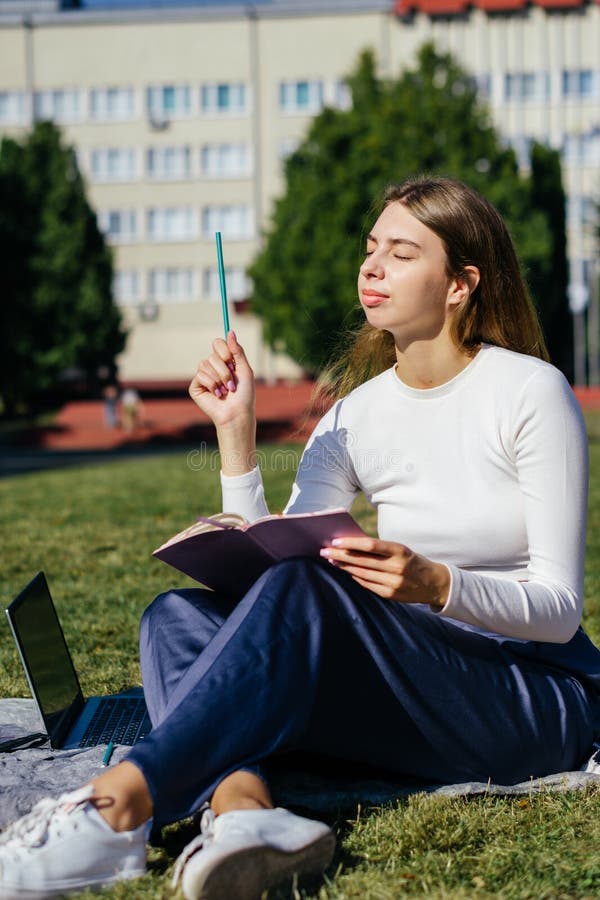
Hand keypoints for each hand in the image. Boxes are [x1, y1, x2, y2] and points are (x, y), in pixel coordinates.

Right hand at [189, 331, 254, 429]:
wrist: (237, 413)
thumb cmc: (244, 395)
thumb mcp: (245, 370)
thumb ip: (237, 351)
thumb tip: (230, 331)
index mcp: (225, 362)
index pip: (218, 343)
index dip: (224, 350)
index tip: (232, 361)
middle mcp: (213, 367)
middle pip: (213, 354)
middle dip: (225, 369)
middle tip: (232, 382)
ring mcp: (203, 376)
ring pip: (205, 364)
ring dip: (220, 378)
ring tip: (225, 390)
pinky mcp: (196, 386)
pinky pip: (200, 375)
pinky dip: (212, 384)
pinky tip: (217, 395)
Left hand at [320, 536, 449, 607]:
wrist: (434, 583)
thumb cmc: (412, 561)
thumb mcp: (400, 550)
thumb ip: (379, 548)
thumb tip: (350, 544)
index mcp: (400, 551)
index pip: (371, 545)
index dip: (351, 543)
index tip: (335, 540)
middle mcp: (397, 568)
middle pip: (362, 561)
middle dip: (341, 555)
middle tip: (324, 551)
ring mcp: (393, 583)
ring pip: (362, 574)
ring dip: (344, 567)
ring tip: (332, 560)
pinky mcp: (390, 595)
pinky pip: (367, 585)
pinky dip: (355, 577)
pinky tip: (346, 571)